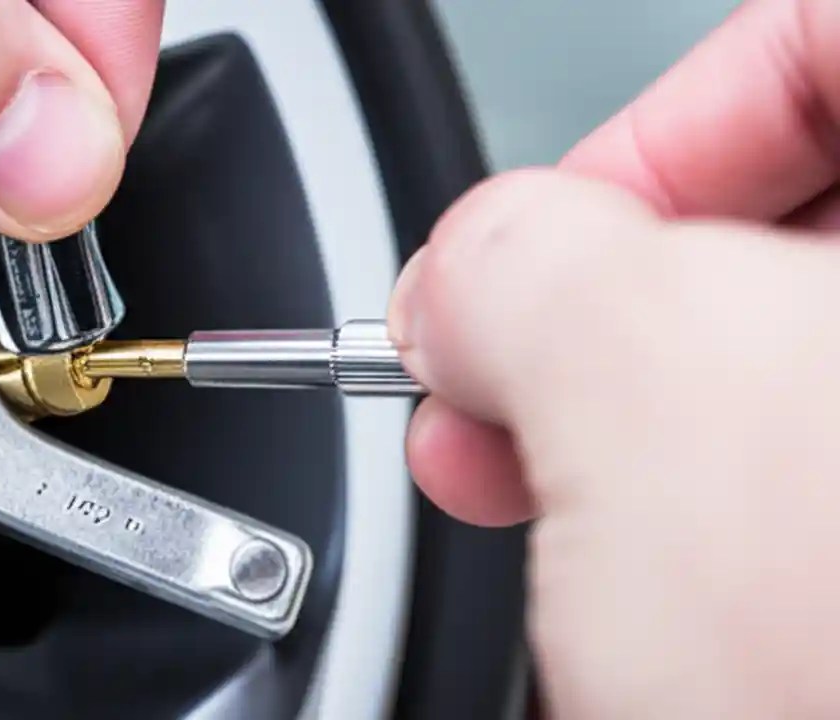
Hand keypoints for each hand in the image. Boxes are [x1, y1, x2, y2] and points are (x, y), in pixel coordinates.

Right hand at [388, 0, 839, 715]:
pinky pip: (803, 498)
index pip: (832, 34)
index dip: (667, 120)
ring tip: (548, 505)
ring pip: (793, 375)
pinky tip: (637, 580)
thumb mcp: (642, 387)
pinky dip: (701, 518)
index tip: (552, 240)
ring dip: (642, 426)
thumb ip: (520, 261)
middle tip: (509, 386)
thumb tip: (465, 277)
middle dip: (618, 301)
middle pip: (810, 217)